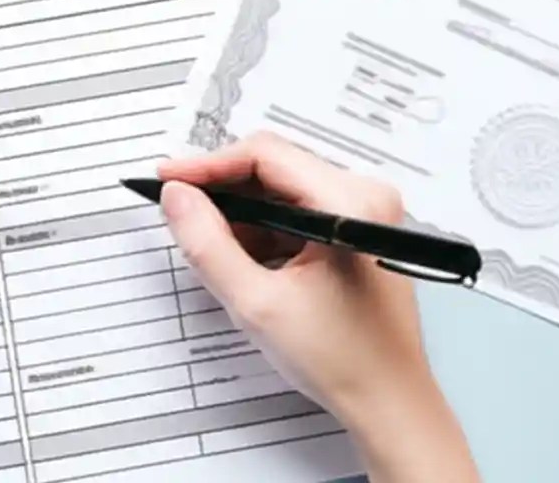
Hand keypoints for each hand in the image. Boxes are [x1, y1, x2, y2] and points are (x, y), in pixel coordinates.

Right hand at [158, 132, 477, 482]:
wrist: (388, 401)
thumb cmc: (345, 360)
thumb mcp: (256, 303)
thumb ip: (208, 245)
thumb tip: (178, 199)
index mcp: (350, 204)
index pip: (265, 155)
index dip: (208, 165)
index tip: (170, 179)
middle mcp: (365, 197)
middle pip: (275, 167)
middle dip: (223, 190)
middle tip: (181, 210)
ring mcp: (364, 213)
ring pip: (283, 190)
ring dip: (243, 214)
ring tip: (214, 248)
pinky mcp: (356, 231)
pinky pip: (298, 211)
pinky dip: (264, 230)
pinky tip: (245, 261)